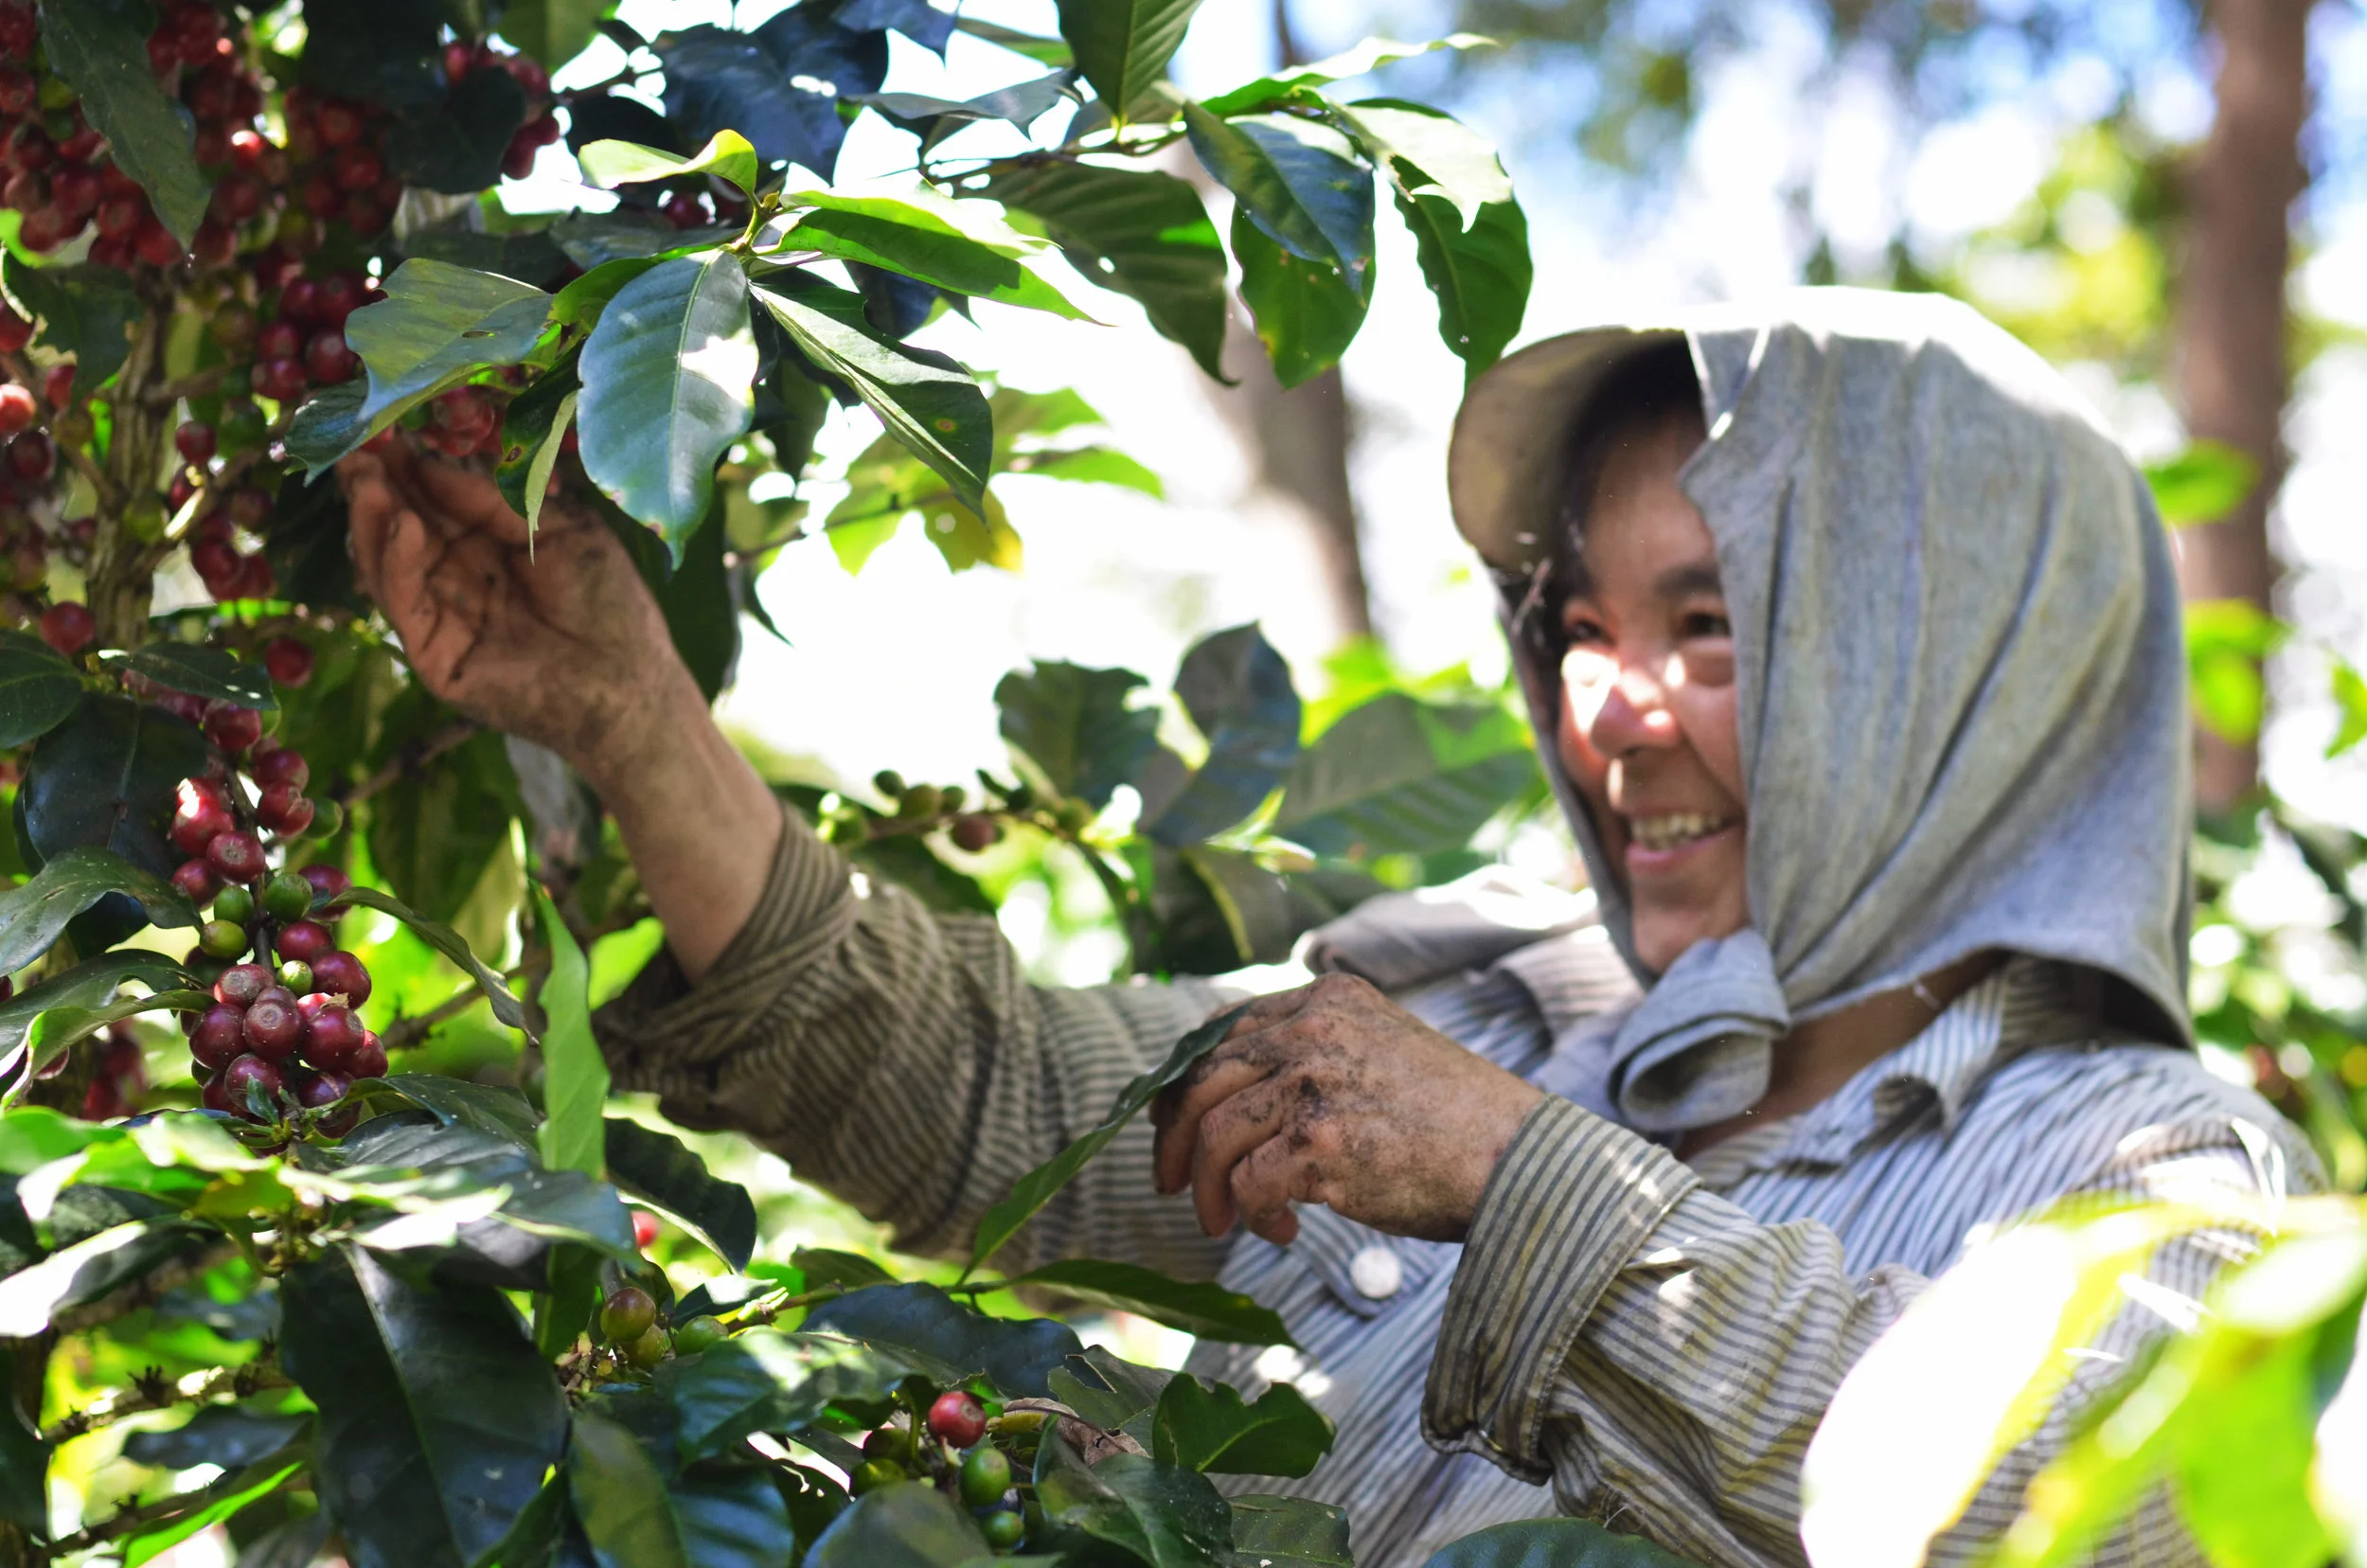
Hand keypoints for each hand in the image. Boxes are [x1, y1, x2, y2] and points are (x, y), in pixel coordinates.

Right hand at [337, 445, 698, 789]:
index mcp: (489, 547)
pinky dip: (396, 561)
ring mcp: (441, 618)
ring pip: (390, 562)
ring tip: (363, 472)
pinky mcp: (433, 655)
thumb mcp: (559, 530)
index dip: (409, 465)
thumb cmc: (609, 603)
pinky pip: (405, 602)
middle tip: (354, 440)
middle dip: (378, 484)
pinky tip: (402, 523)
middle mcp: (457, 579)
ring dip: (374, 516)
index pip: (435, 501)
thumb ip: (495, 500)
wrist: (631, 682)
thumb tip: (426, 460)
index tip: (384, 423)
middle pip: (403, 526)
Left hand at [1150, 974, 1545, 1244]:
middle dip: (1174, 1140)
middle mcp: (1313, 1029)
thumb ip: (1317, 1051)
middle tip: (1172, 1186)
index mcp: (1326, 1001)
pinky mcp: (1319, 1140)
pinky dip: (1251, 1216)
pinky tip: (1283, 1233)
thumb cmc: (1454, 1121)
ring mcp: (1314, 1081)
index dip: (1183, 1086)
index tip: (1173, 1127)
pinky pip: (1246, 1184)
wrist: (1518, 1159)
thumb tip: (1234, 1093)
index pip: (1221, 1031)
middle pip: (1201, 1080)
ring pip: (1214, 1135)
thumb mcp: (1382, 1050)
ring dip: (1211, 1190)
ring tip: (1229, 1223)